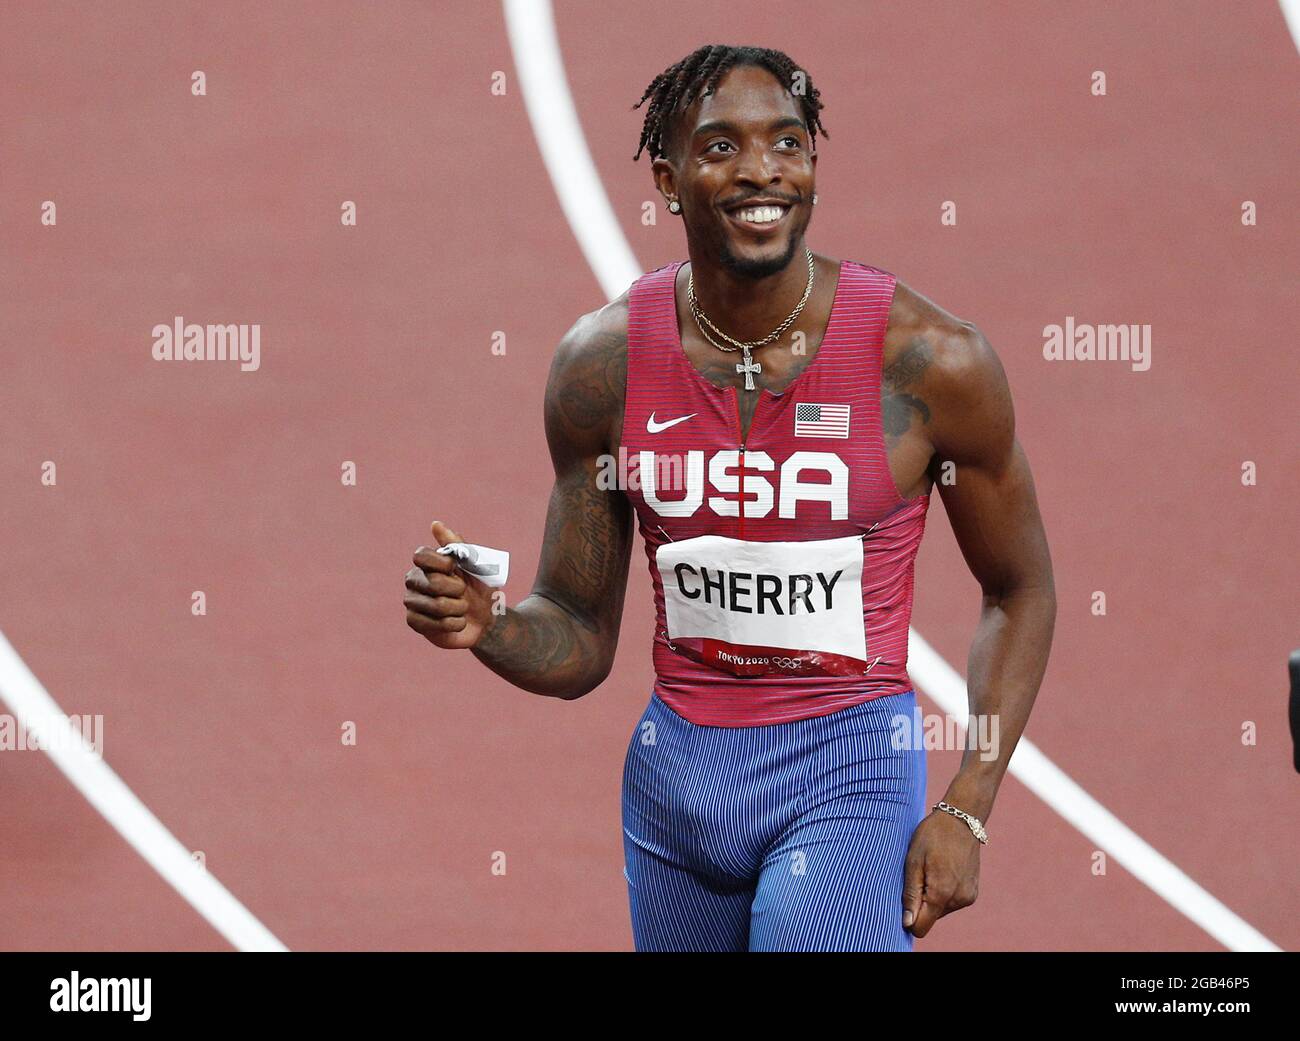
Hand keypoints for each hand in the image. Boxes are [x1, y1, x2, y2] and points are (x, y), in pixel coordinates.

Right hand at [405, 520, 495, 649]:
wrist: (486, 619)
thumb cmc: (480, 589)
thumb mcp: (475, 564)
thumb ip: (457, 545)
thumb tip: (435, 524)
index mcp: (426, 562)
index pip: (421, 556)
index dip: (443, 564)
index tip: (456, 568)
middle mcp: (413, 579)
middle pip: (433, 583)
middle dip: (458, 590)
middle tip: (463, 593)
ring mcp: (411, 600)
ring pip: (437, 605)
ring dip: (459, 609)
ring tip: (461, 609)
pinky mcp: (414, 622)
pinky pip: (436, 624)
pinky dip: (455, 624)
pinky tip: (456, 622)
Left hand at [901, 809, 981, 937]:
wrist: (961, 819)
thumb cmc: (932, 836)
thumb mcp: (913, 861)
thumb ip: (910, 894)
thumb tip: (908, 923)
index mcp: (942, 893)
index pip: (922, 926)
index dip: (909, 917)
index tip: (905, 897)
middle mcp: (959, 900)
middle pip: (931, 917)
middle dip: (921, 902)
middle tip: (920, 873)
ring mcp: (968, 896)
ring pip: (940, 910)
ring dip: (932, 896)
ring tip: (932, 869)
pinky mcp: (972, 892)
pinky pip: (951, 901)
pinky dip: (943, 892)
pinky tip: (942, 869)